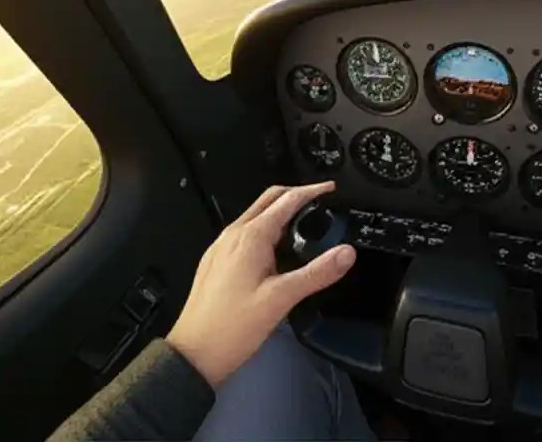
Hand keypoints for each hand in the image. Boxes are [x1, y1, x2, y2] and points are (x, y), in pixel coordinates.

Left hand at [166, 182, 355, 387]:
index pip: (286, 201)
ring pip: (255, 216)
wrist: (194, 353)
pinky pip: (244, 234)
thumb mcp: (281, 299)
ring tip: (305, 224)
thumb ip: (316, 273)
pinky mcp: (216, 261)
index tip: (331, 189)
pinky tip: (277, 250)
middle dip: (295, 195)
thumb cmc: (235, 326)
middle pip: (267, 200)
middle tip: (320, 201)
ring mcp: (221, 247)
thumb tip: (348, 252)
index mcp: (250, 237)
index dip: (311, 191)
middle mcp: (233, 235)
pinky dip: (266, 229)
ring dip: (280, 212)